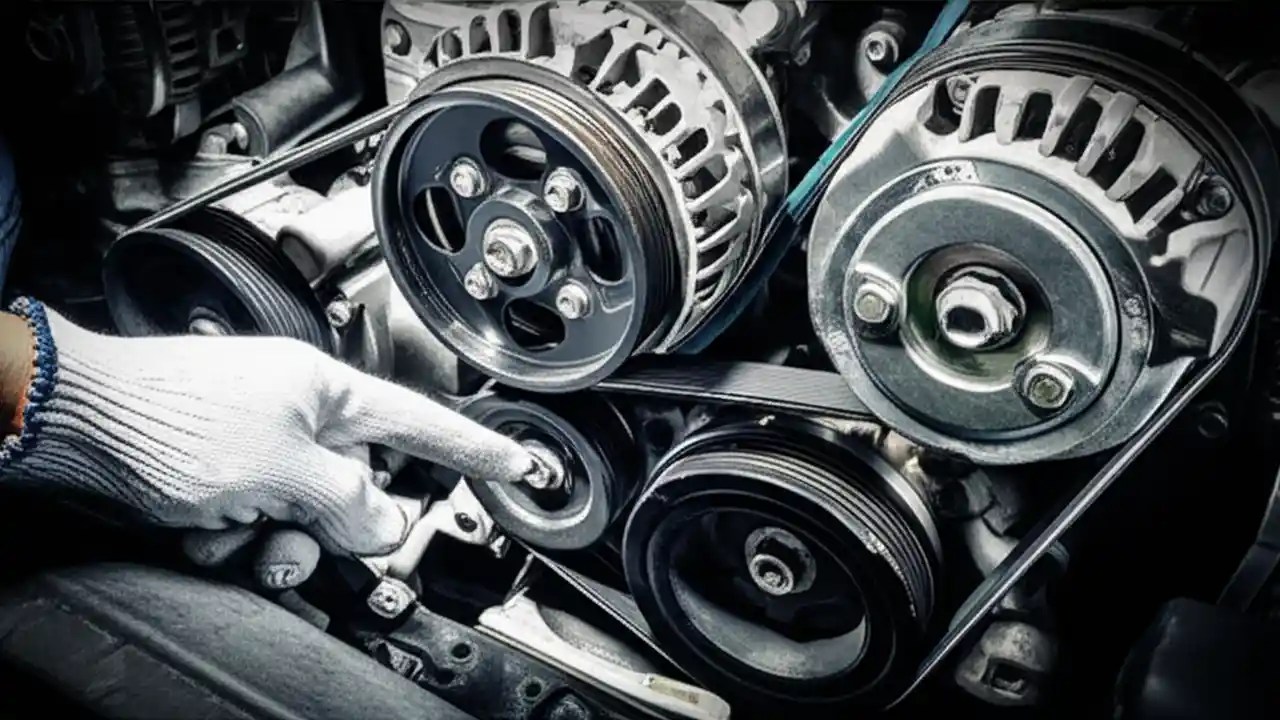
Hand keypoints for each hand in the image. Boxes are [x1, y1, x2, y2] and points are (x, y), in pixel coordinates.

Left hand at [1, 299, 534, 581]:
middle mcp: (299, 420)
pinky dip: (229, 542)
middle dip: (325, 530)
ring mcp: (259, 452)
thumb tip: (382, 525)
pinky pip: (256, 531)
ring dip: (270, 545)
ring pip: (303, 524)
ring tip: (231, 532)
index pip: (422, 425)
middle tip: (296, 534)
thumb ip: (350, 501)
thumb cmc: (171, 419)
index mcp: (329, 394)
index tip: (519, 464)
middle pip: (355, 495)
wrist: (75, 423)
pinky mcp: (220, 480)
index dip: (476, 450)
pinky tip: (199, 526)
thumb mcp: (283, 468)